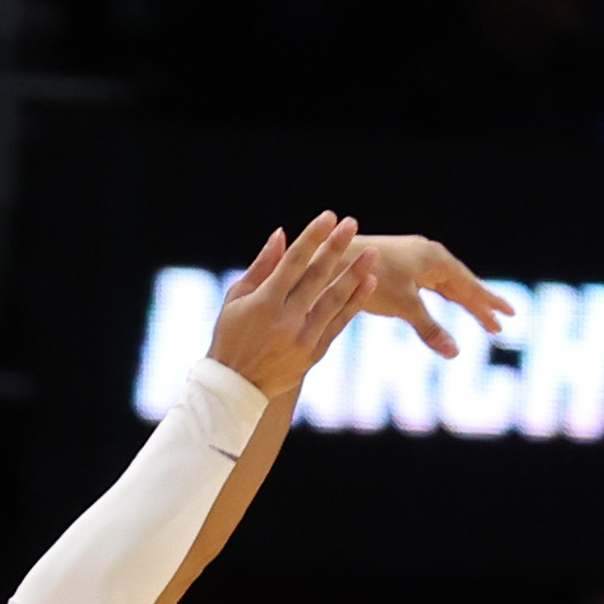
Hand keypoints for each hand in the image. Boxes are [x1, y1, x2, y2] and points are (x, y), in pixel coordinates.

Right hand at [205, 215, 373, 398]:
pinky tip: (368, 284)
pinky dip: (354, 303)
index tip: (328, 217)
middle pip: (317, 277)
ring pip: (334, 301)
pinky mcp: (314, 354)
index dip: (312, 238)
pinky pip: (339, 324)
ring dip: (354, 274)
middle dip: (335, 248)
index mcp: (264, 303)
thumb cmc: (232, 334)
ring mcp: (303, 339)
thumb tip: (282, 234)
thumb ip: (262, 266)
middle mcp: (286, 320)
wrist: (237, 386)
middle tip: (351, 224)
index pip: (293, 262)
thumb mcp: (236, 298)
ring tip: (371, 254)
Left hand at [349, 237, 515, 356]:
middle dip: (482, 304)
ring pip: (447, 285)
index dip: (489, 304)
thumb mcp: (403, 306)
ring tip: (483, 318)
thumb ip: (430, 329)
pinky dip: (445, 297)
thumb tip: (455, 354)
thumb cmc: (367, 279)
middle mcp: (427, 255)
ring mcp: (413, 259)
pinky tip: (450, 302)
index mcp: (434, 259)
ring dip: (465, 301)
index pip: (470, 286)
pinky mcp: (399, 266)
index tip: (509, 316)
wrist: (329, 260)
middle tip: (502, 322)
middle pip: (462, 284)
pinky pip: (431, 284)